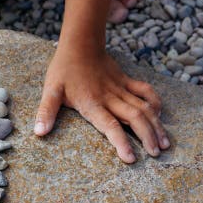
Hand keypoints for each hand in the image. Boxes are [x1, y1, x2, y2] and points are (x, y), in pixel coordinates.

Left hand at [34, 46, 169, 162]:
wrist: (80, 43)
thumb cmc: (63, 70)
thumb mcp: (50, 91)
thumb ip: (46, 112)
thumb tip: (38, 132)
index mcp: (92, 104)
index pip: (110, 126)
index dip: (121, 142)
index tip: (131, 158)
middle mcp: (109, 98)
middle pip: (134, 118)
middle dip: (147, 137)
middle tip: (157, 154)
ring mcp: (120, 89)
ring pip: (144, 107)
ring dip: (156, 125)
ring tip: (164, 143)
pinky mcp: (126, 81)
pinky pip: (145, 91)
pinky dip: (155, 102)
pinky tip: (160, 116)